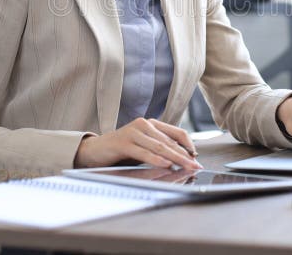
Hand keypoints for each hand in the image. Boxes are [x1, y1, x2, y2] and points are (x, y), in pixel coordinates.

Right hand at [74, 118, 202, 169]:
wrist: (95, 150)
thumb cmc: (122, 150)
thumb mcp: (144, 147)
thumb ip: (160, 149)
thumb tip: (182, 159)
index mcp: (151, 124)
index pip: (177, 132)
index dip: (189, 145)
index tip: (196, 158)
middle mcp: (143, 124)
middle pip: (170, 141)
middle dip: (185, 155)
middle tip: (196, 166)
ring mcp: (133, 132)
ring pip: (160, 147)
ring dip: (175, 158)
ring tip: (186, 167)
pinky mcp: (124, 143)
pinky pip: (144, 152)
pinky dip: (157, 159)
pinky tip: (167, 164)